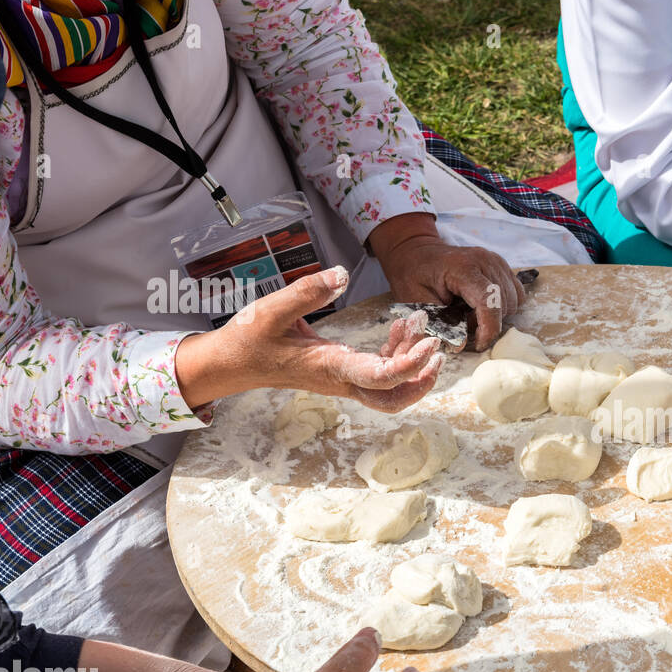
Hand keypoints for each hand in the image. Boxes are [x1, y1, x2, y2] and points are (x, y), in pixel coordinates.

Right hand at [175, 266, 444, 411]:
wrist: (233, 363)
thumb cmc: (250, 338)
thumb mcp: (272, 309)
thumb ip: (307, 291)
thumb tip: (341, 274)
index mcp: (330, 367)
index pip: (382, 378)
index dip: (411, 365)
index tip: (431, 344)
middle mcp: (342, 380)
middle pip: (393, 398)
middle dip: (422, 380)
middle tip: (438, 348)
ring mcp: (343, 380)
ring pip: (389, 387)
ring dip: (411, 362)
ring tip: (415, 323)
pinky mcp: (342, 372)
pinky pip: (379, 373)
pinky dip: (395, 354)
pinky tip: (397, 330)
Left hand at [369, 212, 525, 351]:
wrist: (417, 252)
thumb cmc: (414, 275)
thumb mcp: (417, 302)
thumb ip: (439, 323)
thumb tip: (463, 345)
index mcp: (462, 268)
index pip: (489, 301)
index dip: (489, 329)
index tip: (478, 345)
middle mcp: (485, 261)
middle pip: (502, 305)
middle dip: (487, 323)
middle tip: (462, 323)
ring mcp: (496, 261)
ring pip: (512, 302)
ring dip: (495, 315)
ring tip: (469, 312)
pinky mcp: (502, 266)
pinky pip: (516, 294)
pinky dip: (502, 307)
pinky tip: (481, 306)